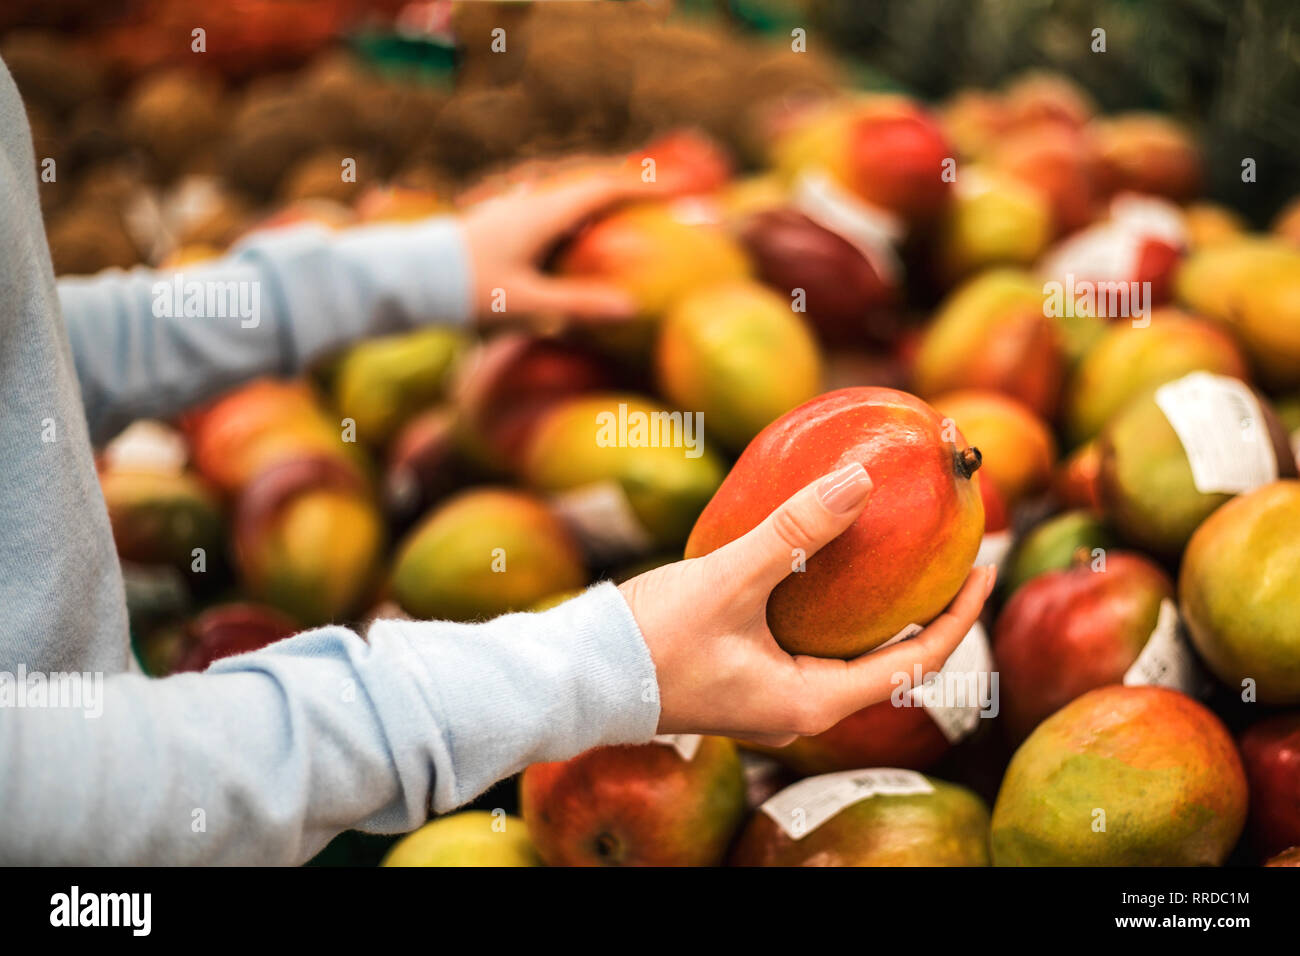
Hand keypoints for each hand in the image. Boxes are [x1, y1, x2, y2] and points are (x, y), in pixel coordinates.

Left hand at [458, 157, 665, 324]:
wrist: (408, 279)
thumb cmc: (468, 290)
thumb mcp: (527, 303)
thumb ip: (579, 304)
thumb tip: (630, 308)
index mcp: (544, 212)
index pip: (607, 188)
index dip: (648, 186)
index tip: (684, 188)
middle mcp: (532, 201)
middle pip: (592, 185)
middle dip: (631, 188)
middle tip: (667, 197)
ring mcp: (514, 209)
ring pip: (570, 197)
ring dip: (603, 202)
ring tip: (631, 217)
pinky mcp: (501, 223)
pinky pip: (551, 211)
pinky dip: (578, 218)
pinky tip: (579, 240)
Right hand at [618, 462, 996, 744]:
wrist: (574, 678)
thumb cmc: (647, 642)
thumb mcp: (728, 581)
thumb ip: (795, 532)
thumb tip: (862, 480)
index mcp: (809, 702)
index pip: (915, 662)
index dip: (959, 613)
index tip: (986, 564)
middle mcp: (797, 706)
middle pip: (888, 658)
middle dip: (923, 605)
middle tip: (947, 551)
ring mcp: (768, 694)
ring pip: (845, 647)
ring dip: (874, 603)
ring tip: (895, 548)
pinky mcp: (742, 674)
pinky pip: (807, 637)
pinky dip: (828, 600)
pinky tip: (821, 558)